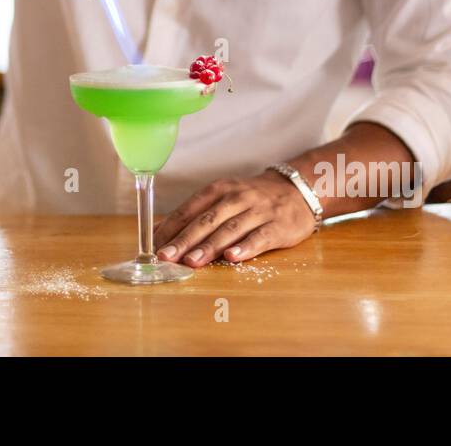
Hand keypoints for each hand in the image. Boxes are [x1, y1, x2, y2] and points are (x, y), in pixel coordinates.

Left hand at [154, 170, 316, 266]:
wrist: (296, 190)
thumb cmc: (251, 199)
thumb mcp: (223, 197)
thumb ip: (195, 214)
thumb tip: (159, 233)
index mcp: (219, 189)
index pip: (190, 209)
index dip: (171, 228)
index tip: (154, 245)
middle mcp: (237, 198)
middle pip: (207, 220)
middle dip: (184, 240)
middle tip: (166, 256)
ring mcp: (258, 211)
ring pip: (230, 229)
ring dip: (209, 246)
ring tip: (192, 261)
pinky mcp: (278, 225)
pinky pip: (260, 237)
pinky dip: (245, 247)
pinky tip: (232, 257)